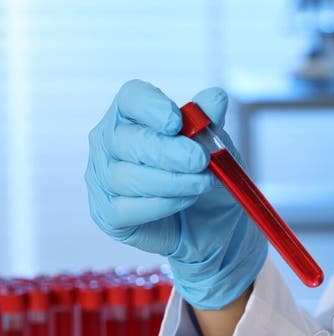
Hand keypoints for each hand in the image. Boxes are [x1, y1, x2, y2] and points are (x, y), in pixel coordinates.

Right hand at [85, 79, 265, 309]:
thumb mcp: (217, 149)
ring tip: (202, 184)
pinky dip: (162, 205)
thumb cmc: (206, 178)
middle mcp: (109, 142)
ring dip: (173, 181)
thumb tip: (215, 97)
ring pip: (128, 176)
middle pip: (127, 139)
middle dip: (168, 151)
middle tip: (200, 160)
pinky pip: (128, 208)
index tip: (177, 122)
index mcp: (133, 115)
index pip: (131, 98)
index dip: (151, 107)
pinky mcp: (107, 213)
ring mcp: (102, 178)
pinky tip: (185, 201)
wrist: (213, 226)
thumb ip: (211, 124)